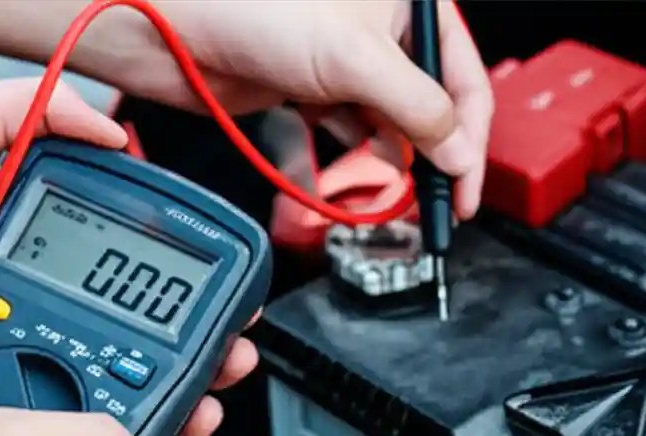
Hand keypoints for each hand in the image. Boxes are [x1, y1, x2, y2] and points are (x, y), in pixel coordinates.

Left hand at [0, 78, 257, 435]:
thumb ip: (39, 110)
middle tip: (226, 364)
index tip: (226, 301)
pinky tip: (111, 431)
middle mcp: (35, 292)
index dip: (187, 289)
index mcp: (43, 237)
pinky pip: (31, 407)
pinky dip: (72, 426)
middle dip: (193, 356)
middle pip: (133, 336)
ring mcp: (9, 340)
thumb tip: (114, 132)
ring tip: (191, 408)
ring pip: (96, 382)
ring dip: (152, 401)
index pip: (133, 268)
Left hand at [83, 0, 491, 217]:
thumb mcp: (356, 59)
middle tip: (439, 204)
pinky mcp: (312, 83)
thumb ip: (417, 109)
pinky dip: (360, 152)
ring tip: (402, 194)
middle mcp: (382, 28)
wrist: (174, 22)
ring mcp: (346, 58)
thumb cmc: (256, 5)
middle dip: (436, 155)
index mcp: (409, 5)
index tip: (466, 191)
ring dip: (398, 159)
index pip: (464, 78)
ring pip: (391, 119)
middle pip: (432, 103)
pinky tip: (364, 174)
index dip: (471, 139)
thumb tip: (457, 152)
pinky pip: (352, 125)